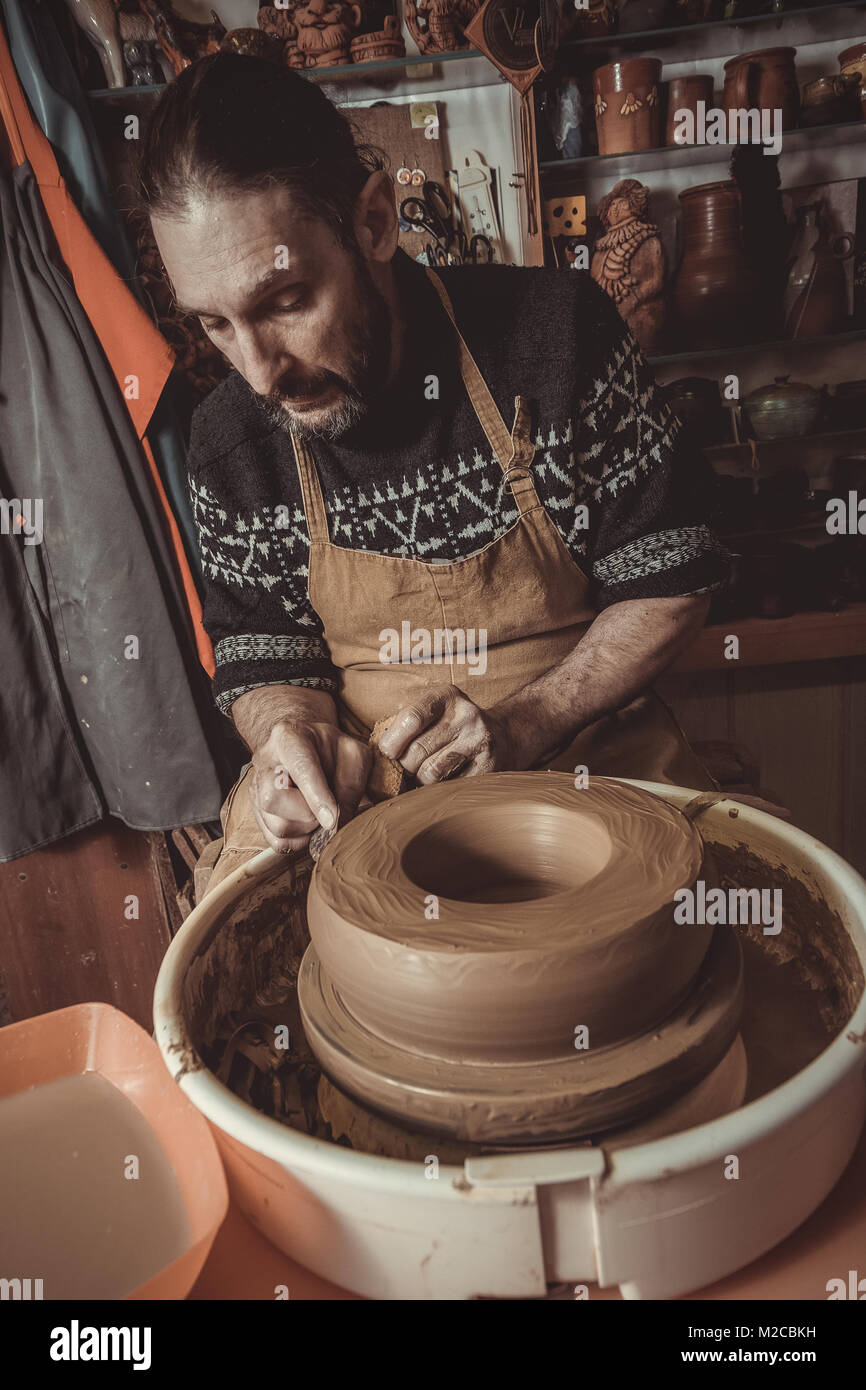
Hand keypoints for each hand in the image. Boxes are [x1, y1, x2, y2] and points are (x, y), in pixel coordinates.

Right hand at [249, 720, 371, 853]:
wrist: (307, 746)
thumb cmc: (332, 751)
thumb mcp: (352, 756)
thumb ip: (351, 784)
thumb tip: (337, 821)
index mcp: (289, 737)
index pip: (300, 768)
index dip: (316, 797)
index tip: (331, 820)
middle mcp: (265, 760)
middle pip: (273, 799)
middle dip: (307, 815)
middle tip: (327, 811)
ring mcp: (256, 786)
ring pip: (275, 825)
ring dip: (305, 831)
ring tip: (319, 816)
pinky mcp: (256, 810)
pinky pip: (275, 840)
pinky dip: (297, 841)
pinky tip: (308, 826)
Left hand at [377, 684, 521, 782]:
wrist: (503, 735)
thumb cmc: (451, 726)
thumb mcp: (432, 712)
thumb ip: (404, 724)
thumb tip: (373, 757)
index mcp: (446, 696)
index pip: (411, 718)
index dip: (392, 741)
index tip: (387, 753)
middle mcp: (466, 715)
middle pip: (417, 752)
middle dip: (404, 766)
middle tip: (406, 767)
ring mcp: (479, 741)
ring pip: (430, 773)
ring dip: (420, 780)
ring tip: (424, 773)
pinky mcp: (488, 766)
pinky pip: (449, 787)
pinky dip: (439, 789)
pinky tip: (443, 780)